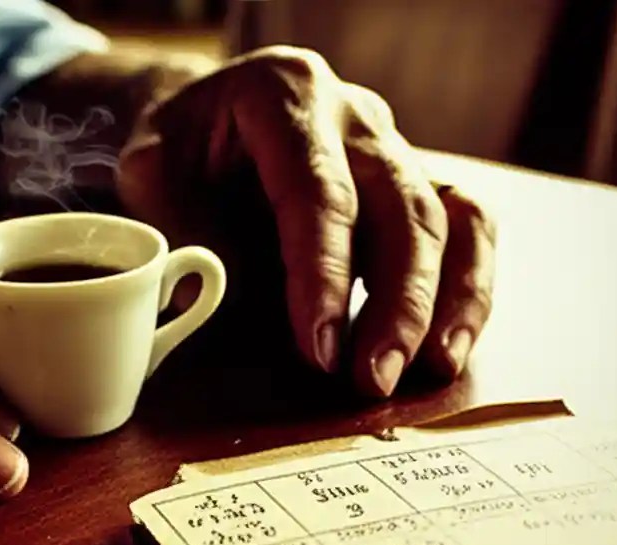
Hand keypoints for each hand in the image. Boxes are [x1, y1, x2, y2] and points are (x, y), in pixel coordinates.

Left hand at [117, 46, 495, 395]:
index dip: (324, 275)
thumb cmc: (173, 145)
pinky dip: (468, 285)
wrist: (198, 115)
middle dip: (396, 302)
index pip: (319, 192)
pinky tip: (449, 344)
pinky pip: (466, 226)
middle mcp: (355, 115)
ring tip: (428, 368)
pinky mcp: (412, 181)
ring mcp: (393, 146)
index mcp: (286, 95)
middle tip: (372, 377)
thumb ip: (185, 229)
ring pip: (449, 217)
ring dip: (444, 300)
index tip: (319, 347)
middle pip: (400, 206)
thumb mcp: (148, 172)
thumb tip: (221, 302)